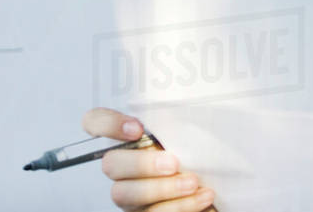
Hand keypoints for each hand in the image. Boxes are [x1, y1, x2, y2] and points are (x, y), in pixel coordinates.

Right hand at [82, 107, 215, 211]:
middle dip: (142, 164)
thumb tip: (195, 110)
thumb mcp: (194, 132)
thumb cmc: (202, 154)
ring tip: (194, 183)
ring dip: (163, 189)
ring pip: (126, 195)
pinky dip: (180, 206)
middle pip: (110, 164)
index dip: (107, 124)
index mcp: (130, 140)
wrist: (217, 186)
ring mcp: (129, 195)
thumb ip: (183, 122)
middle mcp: (122, 168)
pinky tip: (202, 197)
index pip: (95, 122)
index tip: (137, 128)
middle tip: (174, 164)